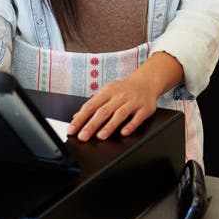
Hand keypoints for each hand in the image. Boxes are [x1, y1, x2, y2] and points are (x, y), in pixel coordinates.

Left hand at [66, 51, 183, 141]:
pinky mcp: (145, 108)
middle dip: (92, 124)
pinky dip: (130, 125)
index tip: (72, 130)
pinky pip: (137, 118)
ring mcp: (132, 102)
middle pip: (104, 110)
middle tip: (82, 137)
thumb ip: (93, 104)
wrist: (147, 82)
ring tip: (100, 136)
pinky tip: (123, 133)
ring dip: (109, 125)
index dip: (80, 118)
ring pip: (120, 114)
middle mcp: (119, 96)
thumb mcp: (107, 93)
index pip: (91, 105)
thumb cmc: (124, 90)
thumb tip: (76, 116)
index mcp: (108, 91)